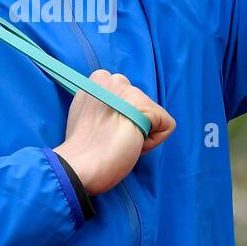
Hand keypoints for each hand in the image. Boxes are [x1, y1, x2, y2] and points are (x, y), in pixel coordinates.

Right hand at [54, 70, 174, 194]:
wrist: (79, 166)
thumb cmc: (81, 149)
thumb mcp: (85, 113)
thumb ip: (102, 102)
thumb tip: (121, 108)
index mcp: (97, 81)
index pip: (125, 94)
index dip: (119, 115)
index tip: (104, 130)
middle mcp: (114, 79)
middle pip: (141, 102)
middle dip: (132, 121)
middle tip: (112, 138)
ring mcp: (130, 92)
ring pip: (154, 115)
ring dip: (142, 132)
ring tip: (119, 143)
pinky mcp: (146, 108)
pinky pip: (167, 125)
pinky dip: (153, 142)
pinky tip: (132, 145)